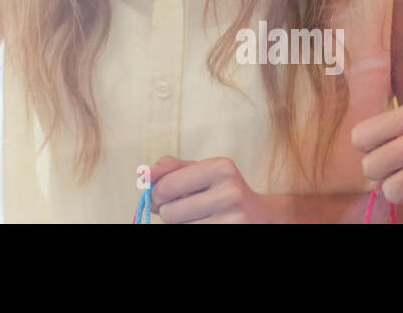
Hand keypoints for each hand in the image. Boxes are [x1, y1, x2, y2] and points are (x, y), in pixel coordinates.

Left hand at [146, 155, 272, 222]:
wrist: (259, 214)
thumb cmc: (219, 188)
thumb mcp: (199, 169)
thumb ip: (169, 167)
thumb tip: (143, 174)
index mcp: (220, 167)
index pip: (165, 186)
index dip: (155, 194)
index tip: (160, 196)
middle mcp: (230, 192)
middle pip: (169, 212)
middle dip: (167, 211)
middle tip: (180, 207)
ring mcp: (234, 219)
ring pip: (178, 228)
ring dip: (180, 223)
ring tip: (197, 214)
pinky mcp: (232, 234)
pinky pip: (192, 235)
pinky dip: (192, 230)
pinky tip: (206, 223)